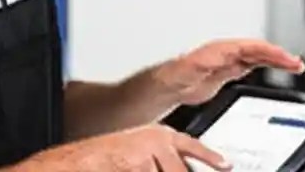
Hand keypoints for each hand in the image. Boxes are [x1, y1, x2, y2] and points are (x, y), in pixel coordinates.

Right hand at [95, 123, 229, 171]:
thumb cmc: (105, 159)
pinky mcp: (139, 163)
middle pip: (181, 170)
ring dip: (152, 171)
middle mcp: (157, 140)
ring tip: (135, 167)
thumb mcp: (138, 156)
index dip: (210, 157)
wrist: (78, 162)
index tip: (226, 165)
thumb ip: (161, 162)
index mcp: (159, 135)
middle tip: (155, 167)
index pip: (192, 145)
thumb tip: (181, 167)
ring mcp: (148, 151)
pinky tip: (129, 168)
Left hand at [158, 38, 304, 106]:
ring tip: (295, 66)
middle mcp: (227, 51)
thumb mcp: (188, 71)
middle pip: (259, 50)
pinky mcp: (229, 69)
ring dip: (277, 60)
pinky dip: (268, 65)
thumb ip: (202, 65)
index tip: (285, 58)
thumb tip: (213, 61)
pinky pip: (254, 63)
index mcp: (220, 49)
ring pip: (259, 56)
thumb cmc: (174, 76)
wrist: (167, 85)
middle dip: (279, 56)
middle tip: (297, 64)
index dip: (270, 52)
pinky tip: (277, 68)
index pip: (252, 47)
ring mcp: (230, 59)